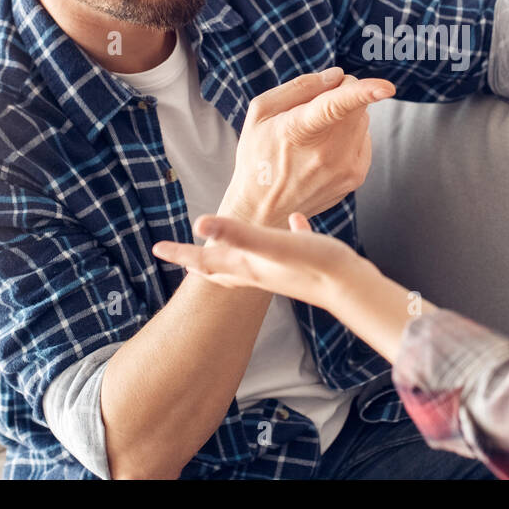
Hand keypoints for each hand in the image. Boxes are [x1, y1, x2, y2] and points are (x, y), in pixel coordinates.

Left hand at [154, 212, 362, 310]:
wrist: (352, 288)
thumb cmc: (313, 264)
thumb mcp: (270, 244)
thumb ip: (236, 233)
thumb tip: (198, 223)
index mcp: (247, 266)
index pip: (204, 261)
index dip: (179, 254)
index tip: (156, 249)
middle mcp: (260, 271)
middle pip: (222, 268)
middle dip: (201, 261)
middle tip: (183, 256)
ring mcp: (283, 269)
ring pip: (252, 261)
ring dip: (236, 254)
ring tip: (230, 245)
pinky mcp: (307, 260)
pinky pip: (292, 243)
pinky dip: (289, 231)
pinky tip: (297, 220)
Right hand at [222, 67, 394, 227]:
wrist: (263, 209)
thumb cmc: (258, 154)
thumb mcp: (261, 113)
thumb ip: (300, 87)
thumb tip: (338, 76)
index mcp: (298, 131)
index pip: (335, 106)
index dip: (364, 92)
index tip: (388, 87)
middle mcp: (326, 153)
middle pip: (356, 104)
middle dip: (342, 94)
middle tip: (313, 108)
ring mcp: (344, 169)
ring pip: (362, 120)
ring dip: (345, 117)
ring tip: (314, 137)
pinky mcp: (356, 178)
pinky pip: (364, 139)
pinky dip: (349, 137)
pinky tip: (324, 151)